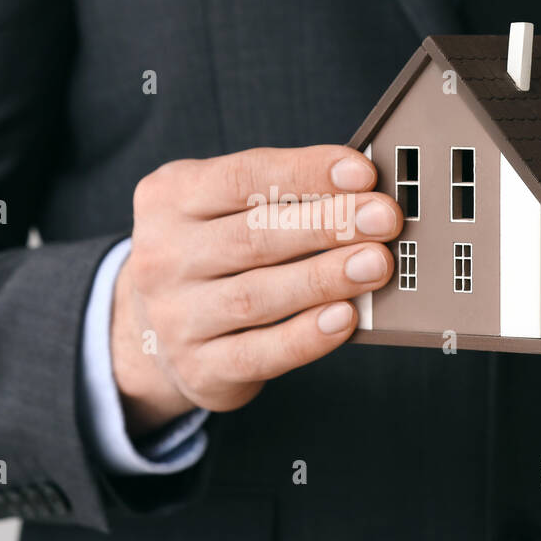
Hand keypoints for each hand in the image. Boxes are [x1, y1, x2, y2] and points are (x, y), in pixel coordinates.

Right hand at [112, 145, 400, 434]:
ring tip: (376, 264)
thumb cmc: (214, 253)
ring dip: (323, 278)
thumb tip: (361, 190)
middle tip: (383, 218)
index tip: (362, 172)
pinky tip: (344, 317)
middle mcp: (162, 256)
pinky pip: (257, 353)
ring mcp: (175, 316)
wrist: (157, 331)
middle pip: (252, 236)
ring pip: (256, 296)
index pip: (240, 177)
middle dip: (326, 225)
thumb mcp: (223, 208)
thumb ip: (279, 194)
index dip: (305, 173)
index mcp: (168, 198)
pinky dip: (305, 336)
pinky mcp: (198, 368)